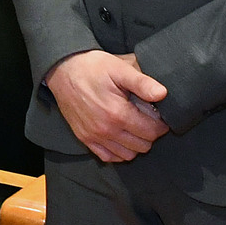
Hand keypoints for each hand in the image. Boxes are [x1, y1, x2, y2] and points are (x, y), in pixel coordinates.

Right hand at [46, 50, 170, 162]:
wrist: (63, 69)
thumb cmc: (93, 67)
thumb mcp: (119, 68)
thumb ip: (142, 82)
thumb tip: (163, 93)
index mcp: (117, 113)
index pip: (152, 132)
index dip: (161, 124)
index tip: (158, 114)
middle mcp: (106, 130)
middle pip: (143, 145)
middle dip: (150, 133)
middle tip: (146, 118)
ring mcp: (94, 136)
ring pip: (128, 155)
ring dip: (136, 143)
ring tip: (134, 126)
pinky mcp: (85, 138)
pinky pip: (109, 157)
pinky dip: (119, 151)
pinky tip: (120, 135)